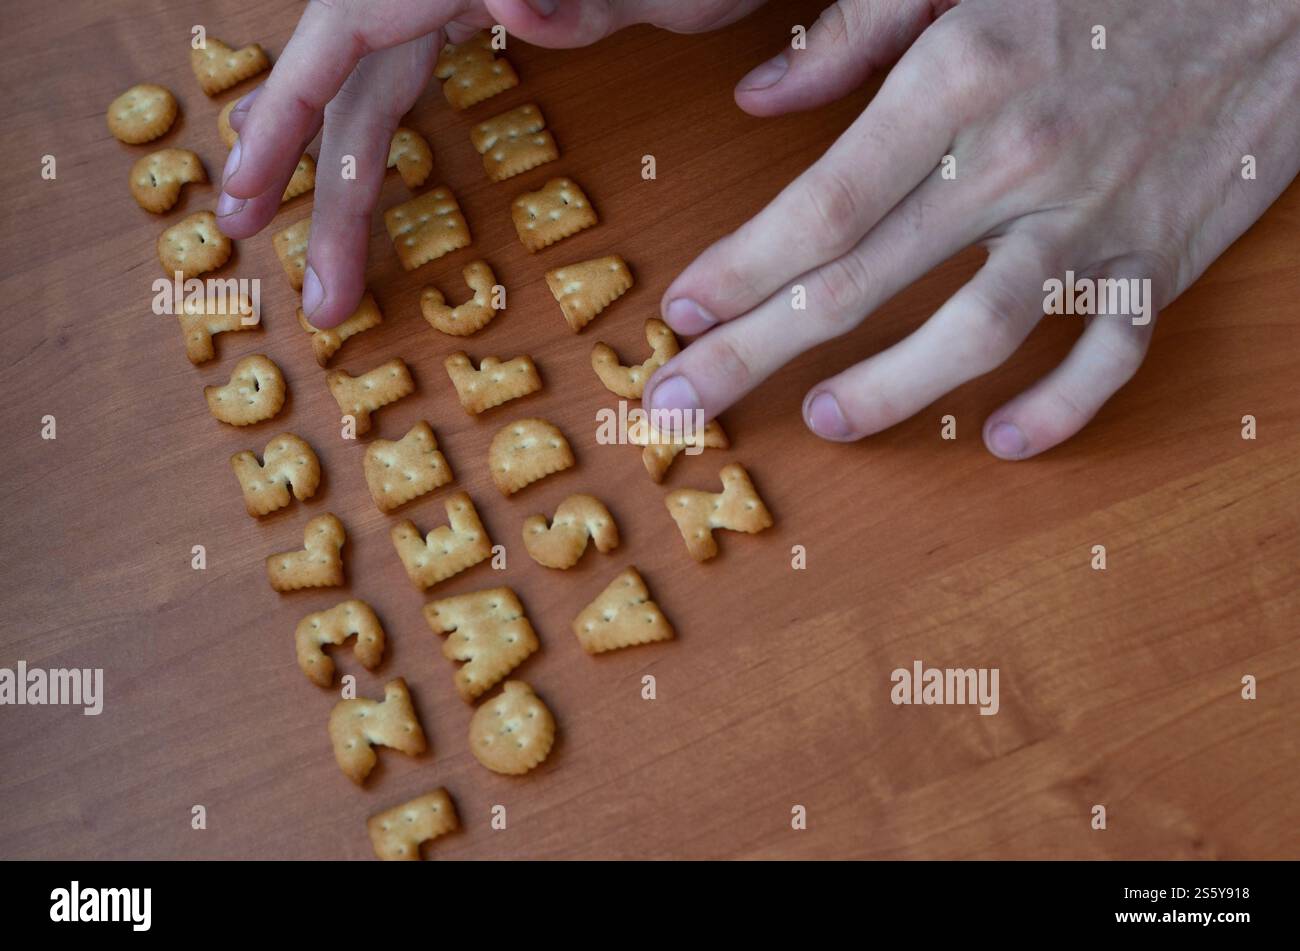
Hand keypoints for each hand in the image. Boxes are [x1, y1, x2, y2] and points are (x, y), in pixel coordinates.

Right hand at [216, 0, 764, 329]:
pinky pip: (394, 73)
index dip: (283, 119)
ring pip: (365, 85)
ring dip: (336, 174)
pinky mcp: (461, 3)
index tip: (244, 192)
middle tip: (302, 286)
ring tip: (320, 258)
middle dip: (318, 190)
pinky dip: (367, 134)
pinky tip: (349, 181)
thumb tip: (511, 4)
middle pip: (348, 83)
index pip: (342, 37)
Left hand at [644, 0, 1299, 458]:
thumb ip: (855, 29)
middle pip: (860, 284)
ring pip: (974, 335)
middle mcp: (1022, 162)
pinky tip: (1000, 439)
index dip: (741, 270)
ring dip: (887, 389)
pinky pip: (1109, 355)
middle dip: (754, 352)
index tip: (681, 312)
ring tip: (825, 418)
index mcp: (963, 80)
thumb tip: (757, 97)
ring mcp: (1099, 218)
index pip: (821, 207)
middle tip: (684, 404)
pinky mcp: (1167, 255)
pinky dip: (1059, 408)